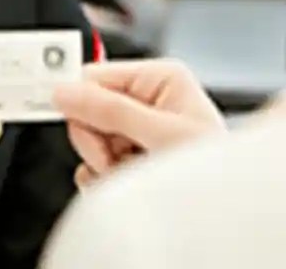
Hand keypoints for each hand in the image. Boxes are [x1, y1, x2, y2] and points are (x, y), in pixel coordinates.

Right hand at [51, 60, 225, 186]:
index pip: (94, 76)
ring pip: (88, 141)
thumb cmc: (212, 164)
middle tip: (119, 157)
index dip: (77, 99)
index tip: (60, 113)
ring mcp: (135, 130)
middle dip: (98, 141)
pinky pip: (94, 163)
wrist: (226, 209)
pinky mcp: (128, 156)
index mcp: (159, 78)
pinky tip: (131, 181)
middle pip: (86, 111)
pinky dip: (106, 177)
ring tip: (134, 171)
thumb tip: (66, 91)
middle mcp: (146, 99)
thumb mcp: (161, 133)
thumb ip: (111, 111)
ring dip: (104, 164)